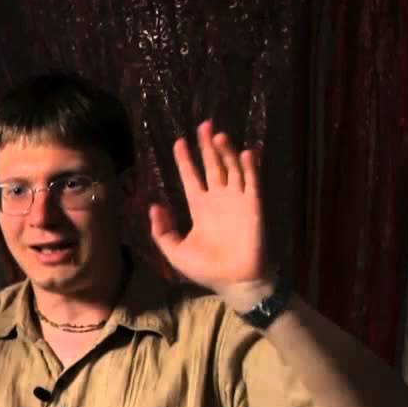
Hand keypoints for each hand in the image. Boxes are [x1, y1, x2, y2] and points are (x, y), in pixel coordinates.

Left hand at [149, 121, 273, 308]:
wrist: (234, 282)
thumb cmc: (206, 269)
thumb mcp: (174, 251)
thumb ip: (162, 230)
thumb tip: (154, 206)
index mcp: (200, 208)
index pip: (192, 177)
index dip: (186, 160)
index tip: (179, 142)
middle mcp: (219, 200)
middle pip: (213, 166)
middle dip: (207, 147)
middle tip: (203, 125)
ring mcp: (237, 201)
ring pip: (231, 170)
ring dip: (226, 152)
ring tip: (218, 135)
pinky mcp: (253, 207)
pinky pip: (252, 183)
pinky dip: (249, 168)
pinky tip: (245, 152)